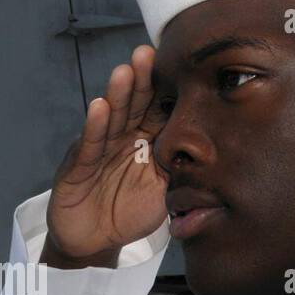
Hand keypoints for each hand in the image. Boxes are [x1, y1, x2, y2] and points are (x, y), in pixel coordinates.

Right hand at [43, 45, 168, 266]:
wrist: (95, 241)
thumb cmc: (130, 212)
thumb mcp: (165, 191)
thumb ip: (183, 170)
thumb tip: (217, 153)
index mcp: (147, 140)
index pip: (158, 109)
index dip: (166, 88)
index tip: (181, 65)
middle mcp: (122, 138)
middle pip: (134, 105)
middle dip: (141, 79)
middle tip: (148, 53)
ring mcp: (99, 149)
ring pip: (111, 118)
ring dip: (118, 95)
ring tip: (126, 72)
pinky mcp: (77, 167)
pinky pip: (88, 145)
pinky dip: (94, 126)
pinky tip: (100, 107)